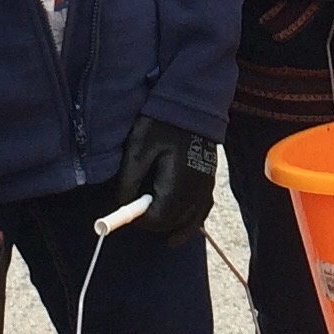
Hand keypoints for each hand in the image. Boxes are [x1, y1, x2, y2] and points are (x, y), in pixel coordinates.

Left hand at [117, 115, 218, 236]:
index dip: (140, 221)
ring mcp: (205, 186)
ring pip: (191, 220)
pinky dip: (191, 220)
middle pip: (174, 222)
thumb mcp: (138, 148)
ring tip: (157, 230)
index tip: (125, 216)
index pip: (159, 218)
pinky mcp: (209, 180)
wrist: (192, 103)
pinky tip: (183, 223)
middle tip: (136, 218)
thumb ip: (130, 180)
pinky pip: (202, 209)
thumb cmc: (162, 123)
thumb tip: (124, 203)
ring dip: (173, 226)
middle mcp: (196, 190)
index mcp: (177, 184)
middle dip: (155, 224)